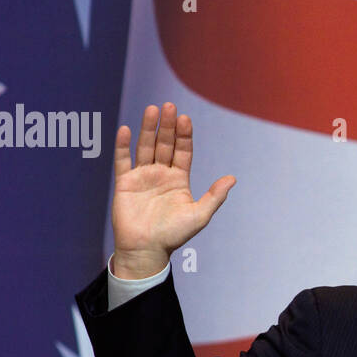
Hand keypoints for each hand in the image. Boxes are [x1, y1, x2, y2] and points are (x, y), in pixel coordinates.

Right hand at [110, 103, 235, 278]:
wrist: (146, 250)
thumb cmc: (174, 235)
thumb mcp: (199, 215)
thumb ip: (215, 196)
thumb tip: (233, 178)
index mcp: (179, 180)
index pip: (183, 151)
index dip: (184, 135)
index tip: (185, 119)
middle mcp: (161, 174)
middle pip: (164, 144)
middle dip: (167, 126)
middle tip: (168, 106)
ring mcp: (142, 177)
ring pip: (145, 147)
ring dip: (147, 129)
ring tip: (151, 110)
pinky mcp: (125, 183)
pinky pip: (123, 161)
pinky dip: (123, 146)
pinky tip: (126, 130)